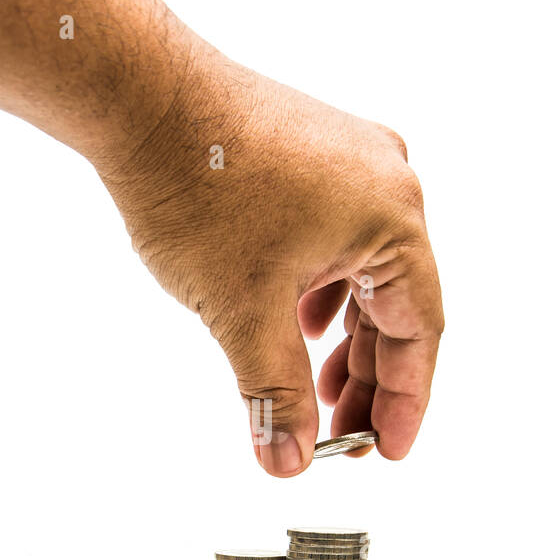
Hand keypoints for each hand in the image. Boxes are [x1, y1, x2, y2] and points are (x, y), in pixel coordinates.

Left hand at [98, 55, 443, 476]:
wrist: (142, 100)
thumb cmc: (199, 183)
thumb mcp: (243, 312)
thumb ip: (275, 393)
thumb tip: (289, 459)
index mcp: (394, 219)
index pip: (418, 332)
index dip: (404, 401)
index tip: (386, 449)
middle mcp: (387, 185)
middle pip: (393, 306)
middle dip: (366, 378)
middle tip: (342, 437)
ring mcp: (351, 164)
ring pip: (362, 275)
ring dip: (341, 339)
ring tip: (316, 391)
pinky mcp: (314, 157)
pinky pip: (336, 241)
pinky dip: (320, 293)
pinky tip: (295, 325)